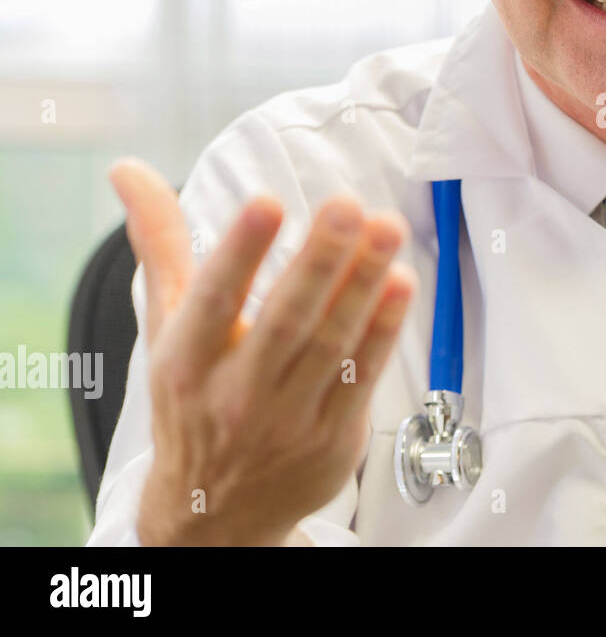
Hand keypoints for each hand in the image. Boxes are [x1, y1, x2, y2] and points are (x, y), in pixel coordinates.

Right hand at [108, 158, 414, 545]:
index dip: (240, 252)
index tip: (267, 204)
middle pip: (284, 320)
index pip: (214, 299)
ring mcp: (287, 419)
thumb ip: (161, 243)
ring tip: (386, 228)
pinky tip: (400, 284)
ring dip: (363, 284)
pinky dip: (382, 330)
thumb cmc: (194, 398)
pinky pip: (361, 377)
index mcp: (187, 360)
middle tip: (347, 205)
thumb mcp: (168, 325)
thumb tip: (128, 170)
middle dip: (318, 261)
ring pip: (330, 344)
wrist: (213, 513)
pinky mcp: (332, 437)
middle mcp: (235, 392)